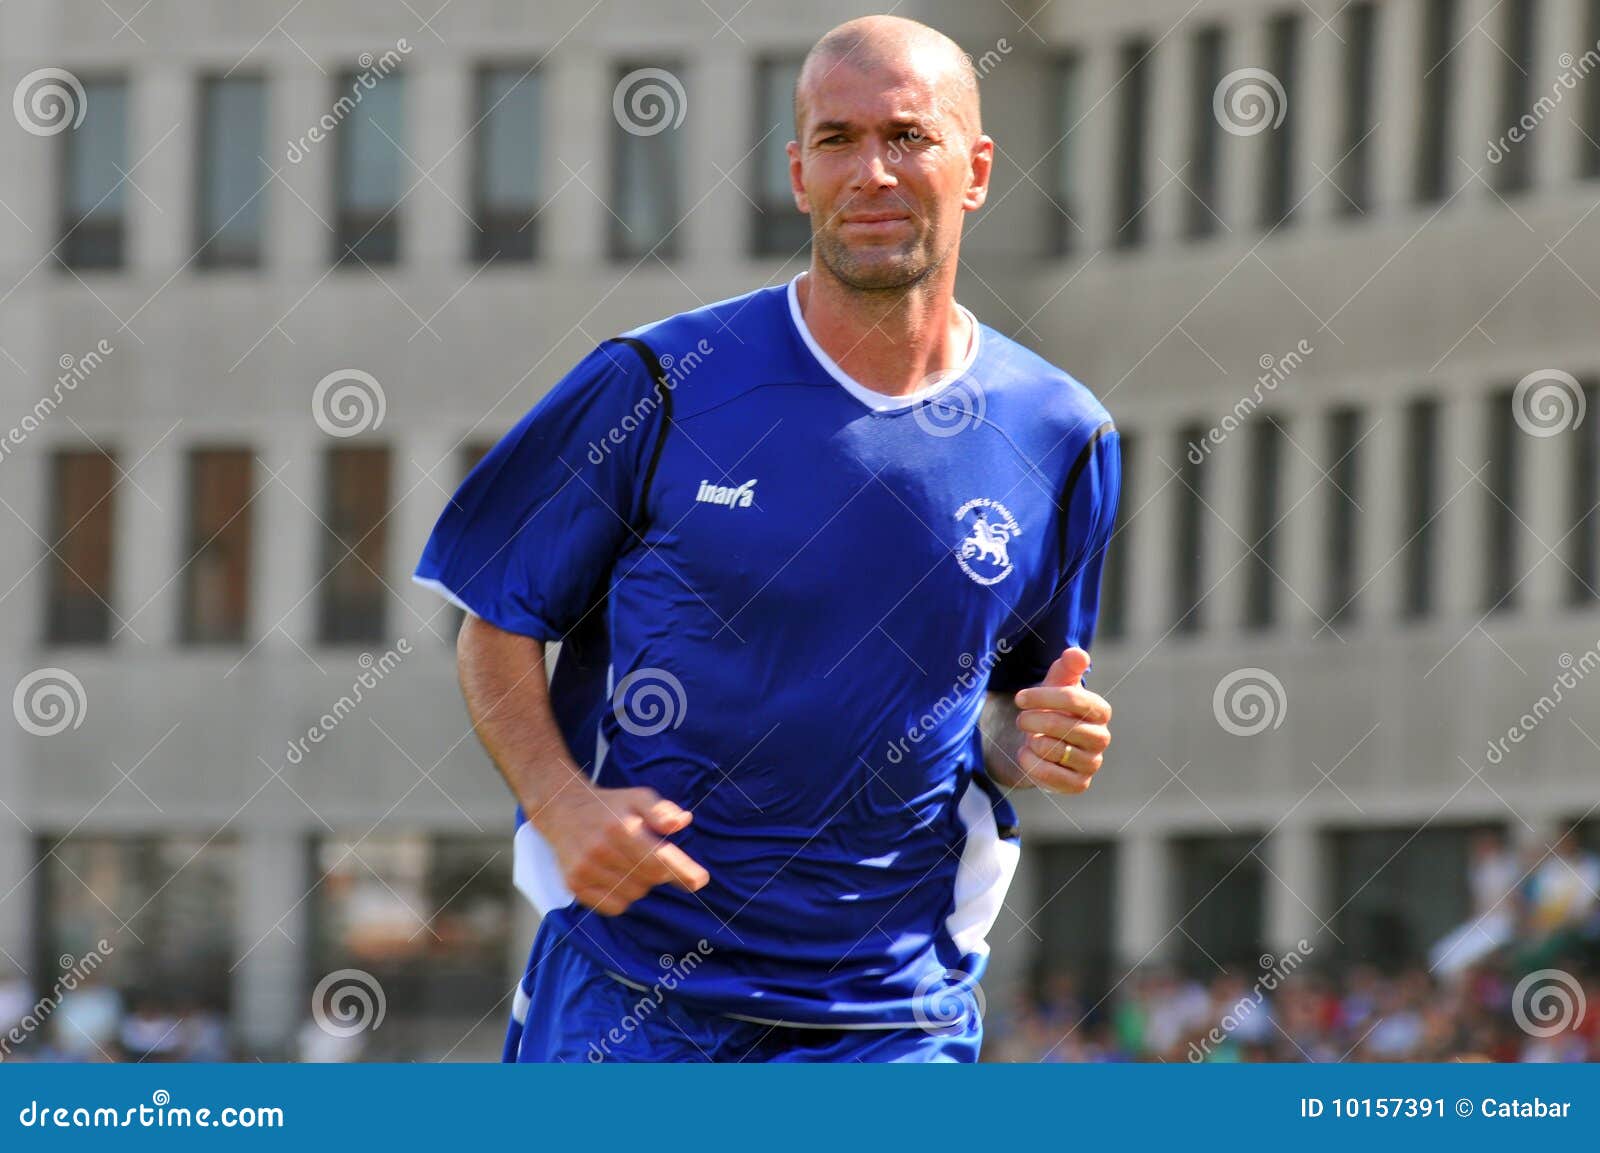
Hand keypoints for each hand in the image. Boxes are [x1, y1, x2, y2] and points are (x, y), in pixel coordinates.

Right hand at [535, 782, 710, 915]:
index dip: (683, 872)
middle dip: (660, 872)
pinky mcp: (574, 885)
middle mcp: (600, 850)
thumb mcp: (638, 797)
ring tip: (629, 862)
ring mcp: (585, 870)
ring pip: (633, 895)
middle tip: (655, 859)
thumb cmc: (609, 805)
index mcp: (619, 827)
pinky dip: (622, 897)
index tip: (700, 880)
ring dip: (641, 884)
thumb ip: (661, 810)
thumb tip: (682, 822)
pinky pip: (613, 906)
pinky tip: (617, 877)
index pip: (659, 859)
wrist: (561, 809)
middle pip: (650, 879)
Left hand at [1010, 647, 1111, 793]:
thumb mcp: (1055, 683)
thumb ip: (1066, 667)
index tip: (1020, 698)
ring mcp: (1092, 763)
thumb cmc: (1050, 708)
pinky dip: (1034, 765)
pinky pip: (1055, 777)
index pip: (1074, 699)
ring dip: (1035, 742)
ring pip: (1059, 752)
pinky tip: (1027, 754)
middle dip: (1036, 721)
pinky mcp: (1079, 784)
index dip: (1044, 697)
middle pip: (1066, 727)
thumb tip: (1078, 653)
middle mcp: (1101, 737)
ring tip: (1030, 738)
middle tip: (1021, 719)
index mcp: (1099, 710)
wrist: (1039, 741)